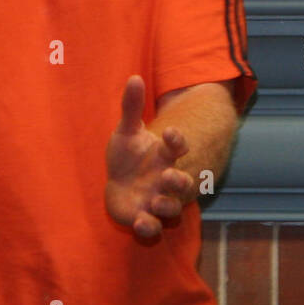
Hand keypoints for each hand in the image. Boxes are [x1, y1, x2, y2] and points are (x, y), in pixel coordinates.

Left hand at [105, 75, 194, 239]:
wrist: (120, 184)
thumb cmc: (128, 156)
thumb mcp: (127, 131)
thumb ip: (132, 108)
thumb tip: (134, 78)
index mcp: (165, 156)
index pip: (178, 146)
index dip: (177, 140)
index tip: (168, 132)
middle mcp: (167, 179)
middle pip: (184, 182)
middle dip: (179, 180)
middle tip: (168, 176)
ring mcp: (159, 200)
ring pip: (173, 207)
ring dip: (168, 205)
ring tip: (157, 201)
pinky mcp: (147, 217)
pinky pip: (155, 226)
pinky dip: (150, 227)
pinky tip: (142, 223)